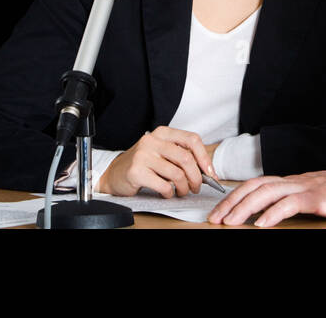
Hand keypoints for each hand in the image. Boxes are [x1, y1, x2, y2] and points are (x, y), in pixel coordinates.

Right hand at [97, 126, 217, 197]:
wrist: (115, 173)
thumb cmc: (143, 164)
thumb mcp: (162, 152)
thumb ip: (181, 156)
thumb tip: (207, 171)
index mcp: (163, 133)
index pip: (192, 139)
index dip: (204, 157)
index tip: (210, 173)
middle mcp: (152, 141)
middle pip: (186, 158)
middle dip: (196, 177)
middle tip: (196, 187)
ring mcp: (143, 155)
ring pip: (177, 174)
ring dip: (184, 187)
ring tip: (182, 191)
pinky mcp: (136, 171)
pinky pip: (164, 185)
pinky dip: (170, 193)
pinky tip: (167, 193)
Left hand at [208, 170, 325, 226]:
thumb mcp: (304, 199)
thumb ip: (284, 202)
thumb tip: (259, 216)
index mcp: (287, 182)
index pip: (253, 184)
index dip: (233, 196)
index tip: (218, 212)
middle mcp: (292, 181)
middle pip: (256, 186)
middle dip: (233, 201)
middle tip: (217, 218)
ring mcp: (304, 187)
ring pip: (269, 191)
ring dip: (246, 207)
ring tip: (232, 221)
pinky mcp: (317, 197)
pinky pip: (291, 203)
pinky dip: (274, 212)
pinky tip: (262, 224)